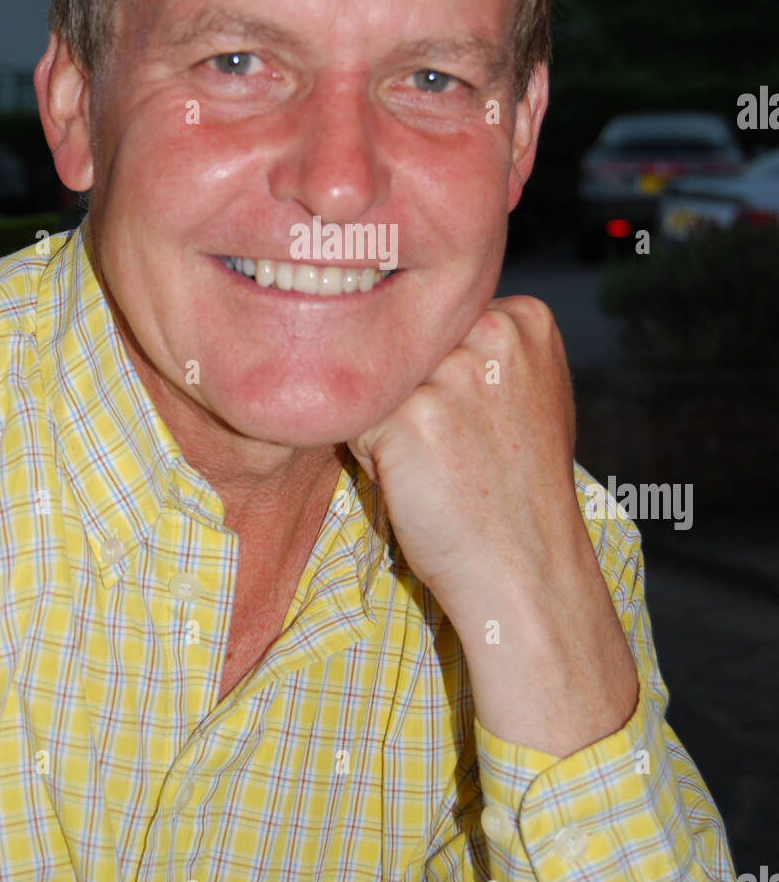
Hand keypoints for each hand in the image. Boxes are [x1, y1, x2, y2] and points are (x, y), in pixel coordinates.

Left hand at [348, 296, 638, 755]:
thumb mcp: (524, 391)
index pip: (437, 320)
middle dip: (409, 392)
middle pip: (404, 345)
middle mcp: (492, 331)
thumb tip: (399, 313)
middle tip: (455, 447)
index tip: (478, 419)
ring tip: (437, 465)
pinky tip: (417, 481)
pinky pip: (354, 420)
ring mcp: (452, 373)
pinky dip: (370, 455)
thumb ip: (480, 345)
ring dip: (386, 422)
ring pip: (377, 380)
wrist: (527, 568)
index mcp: (524, 316)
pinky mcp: (410, 418)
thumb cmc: (518, 486)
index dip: (439, 372)